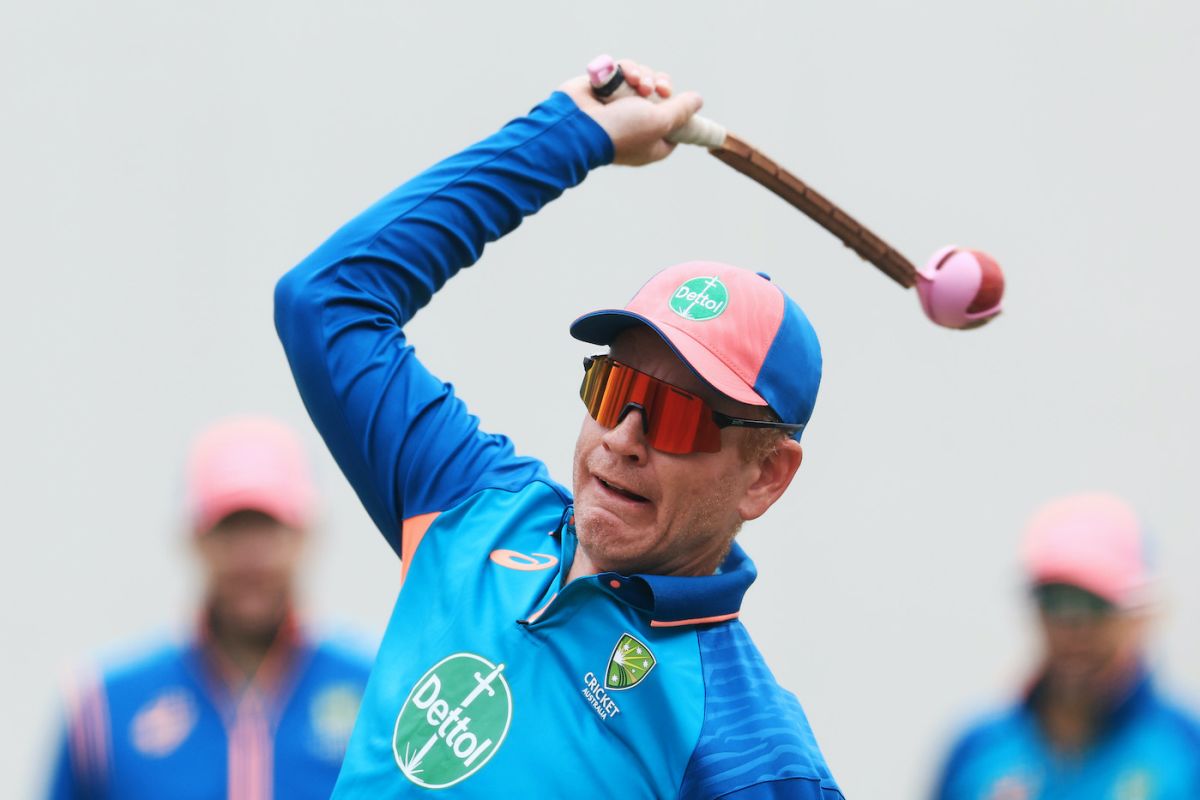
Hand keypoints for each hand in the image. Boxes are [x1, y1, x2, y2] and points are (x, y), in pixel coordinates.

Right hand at [559, 59, 702, 165]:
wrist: (578, 124)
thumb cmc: (619, 131)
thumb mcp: (660, 122)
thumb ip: (681, 110)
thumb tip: (697, 100)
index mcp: (649, 142)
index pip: (673, 126)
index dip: (678, 112)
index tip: (678, 102)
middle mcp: (635, 124)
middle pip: (659, 97)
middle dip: (661, 86)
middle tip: (658, 88)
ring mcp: (619, 105)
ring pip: (642, 79)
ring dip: (643, 76)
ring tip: (636, 82)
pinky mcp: (606, 88)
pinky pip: (623, 71)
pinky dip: (626, 70)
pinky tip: (624, 75)